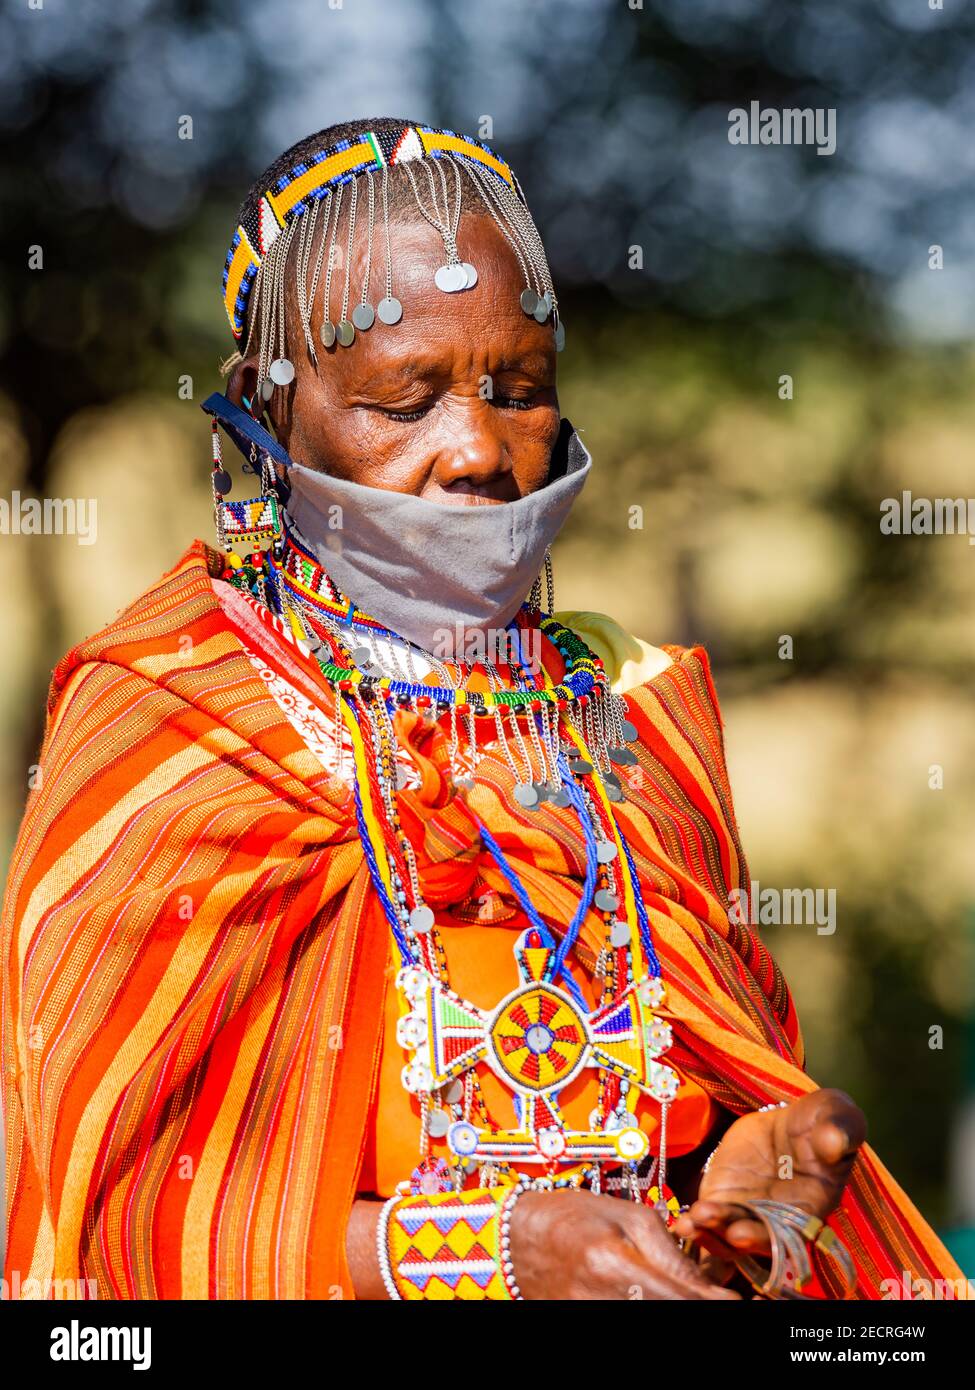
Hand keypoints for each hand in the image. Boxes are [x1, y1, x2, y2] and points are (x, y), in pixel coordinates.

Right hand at [508, 1187, 741, 1299]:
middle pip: (671, 1315)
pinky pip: (630, 1320)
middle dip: (699, 1306)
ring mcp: (592, 1317)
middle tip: (718, 1296)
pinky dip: (654, 1310)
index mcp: (615, 1264)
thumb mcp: (626, 1215)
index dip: (715, 1303)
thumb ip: (670, 1248)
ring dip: (678, 1308)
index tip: (737, 1300)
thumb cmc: (569, 1217)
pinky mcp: (587, 1324)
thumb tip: (708, 1284)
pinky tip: (662, 1298)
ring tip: (688, 1293)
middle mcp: (603, 1300)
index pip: (682, 1298)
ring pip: (654, 1320)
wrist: (516, 1239)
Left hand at [672, 1087, 865, 1263]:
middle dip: (732, 1235)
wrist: (792, 1121)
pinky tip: (680, 1223)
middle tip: (713, 1222)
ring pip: (727, 1235)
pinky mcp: (726, 1198)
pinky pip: (710, 1220)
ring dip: (710, 1232)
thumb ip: (840, 1129)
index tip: (743, 1232)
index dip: (768, 1238)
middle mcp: (778, 1219)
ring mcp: (749, 1211)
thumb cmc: (821, 1120)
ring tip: (692, 1221)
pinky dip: (696, 1225)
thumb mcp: (835, 1115)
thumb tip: (836, 1140)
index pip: (791, 1234)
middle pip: (754, 1239)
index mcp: (811, 1207)